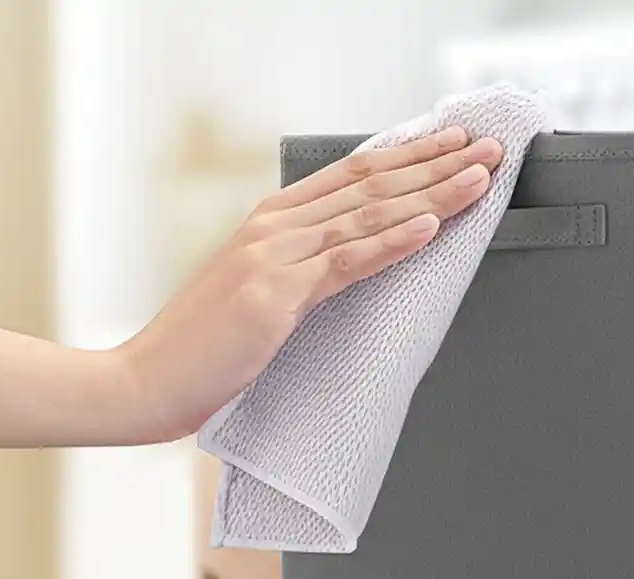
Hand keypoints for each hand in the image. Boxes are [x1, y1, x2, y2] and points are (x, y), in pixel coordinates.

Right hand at [114, 127, 503, 442]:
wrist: (147, 380)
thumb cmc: (203, 344)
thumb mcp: (257, 288)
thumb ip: (301, 263)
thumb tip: (354, 254)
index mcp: (271, 219)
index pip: (354, 174)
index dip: (409, 154)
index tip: (454, 143)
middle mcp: (274, 226)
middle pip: (371, 184)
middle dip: (436, 164)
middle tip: (487, 150)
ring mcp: (273, 257)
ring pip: (368, 215)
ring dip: (432, 194)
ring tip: (478, 179)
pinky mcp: (275, 297)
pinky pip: (345, 263)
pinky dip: (392, 242)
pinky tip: (430, 225)